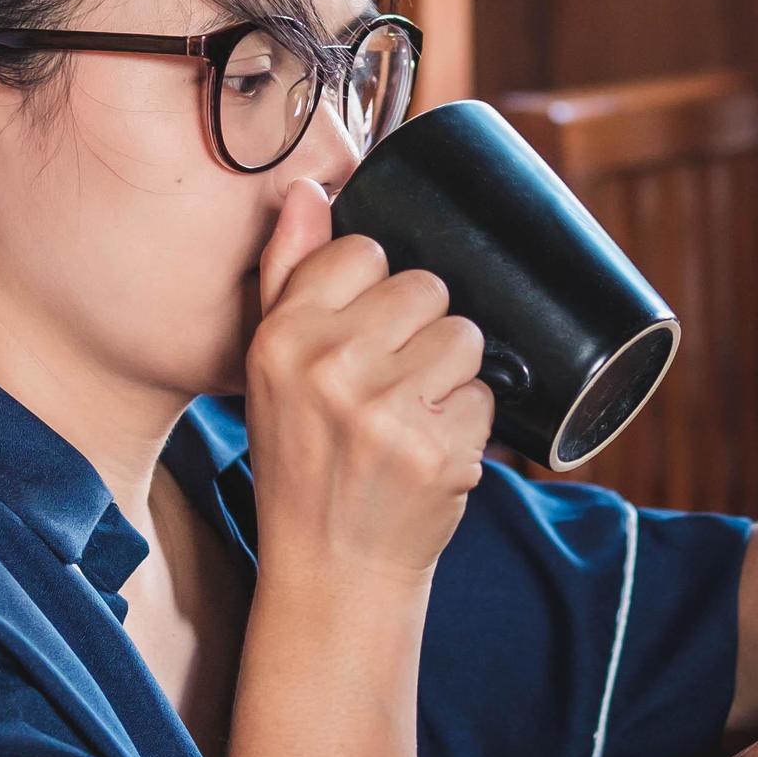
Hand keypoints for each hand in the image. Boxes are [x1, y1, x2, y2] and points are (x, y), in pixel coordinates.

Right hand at [243, 180, 495, 582]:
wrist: (334, 567)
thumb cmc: (304, 458)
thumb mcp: (272, 368)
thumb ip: (290, 274)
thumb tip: (310, 189)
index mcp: (283, 338)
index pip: (365, 251)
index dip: (374, 292)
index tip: (360, 338)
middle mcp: (330, 368)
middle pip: (426, 288)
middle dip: (420, 332)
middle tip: (389, 385)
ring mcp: (387, 412)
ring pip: (464, 337)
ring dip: (451, 376)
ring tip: (412, 416)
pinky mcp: (439, 450)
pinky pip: (485, 396)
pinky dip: (468, 423)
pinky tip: (430, 450)